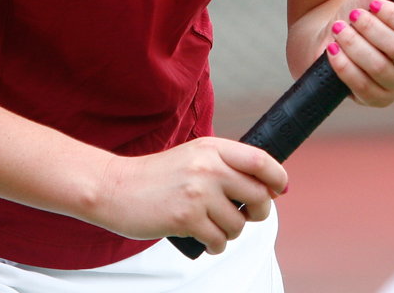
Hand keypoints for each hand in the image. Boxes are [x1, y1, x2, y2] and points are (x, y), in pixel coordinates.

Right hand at [87, 136, 287, 254]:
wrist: (114, 188)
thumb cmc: (154, 176)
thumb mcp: (193, 157)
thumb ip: (225, 166)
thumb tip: (267, 186)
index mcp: (212, 148)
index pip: (260, 160)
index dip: (277, 177)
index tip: (279, 189)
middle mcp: (208, 167)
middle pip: (258, 195)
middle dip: (258, 212)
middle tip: (246, 215)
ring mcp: (197, 193)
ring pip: (239, 223)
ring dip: (230, 232)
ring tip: (212, 227)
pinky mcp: (186, 218)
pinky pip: (219, 240)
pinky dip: (216, 245)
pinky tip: (204, 238)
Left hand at [323, 0, 393, 105]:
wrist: (332, 38)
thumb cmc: (360, 13)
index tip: (373, 3)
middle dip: (370, 32)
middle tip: (351, 16)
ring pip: (380, 70)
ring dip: (356, 47)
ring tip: (339, 30)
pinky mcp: (375, 100)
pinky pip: (362, 88)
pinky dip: (345, 68)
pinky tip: (333, 52)